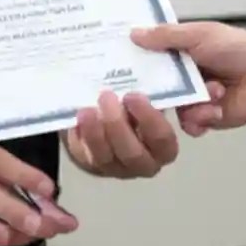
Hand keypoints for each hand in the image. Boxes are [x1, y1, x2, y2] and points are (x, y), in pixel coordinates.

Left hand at [63, 90, 179, 177]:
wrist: (110, 115)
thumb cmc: (137, 104)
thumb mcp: (156, 96)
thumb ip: (167, 91)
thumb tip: (167, 77)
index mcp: (163, 147)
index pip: (162, 140)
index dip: (148, 120)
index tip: (132, 95)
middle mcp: (143, 163)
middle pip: (132, 153)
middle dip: (117, 125)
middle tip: (106, 97)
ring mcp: (116, 168)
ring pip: (105, 157)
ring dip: (95, 133)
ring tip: (87, 109)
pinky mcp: (92, 165)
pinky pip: (84, 155)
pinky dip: (80, 136)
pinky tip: (77, 117)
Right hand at [130, 21, 245, 136]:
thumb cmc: (237, 49)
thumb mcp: (198, 35)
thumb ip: (165, 36)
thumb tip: (134, 33)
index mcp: (182, 52)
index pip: (151, 59)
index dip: (138, 64)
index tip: (121, 69)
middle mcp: (186, 76)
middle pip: (157, 87)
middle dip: (157, 91)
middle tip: (148, 94)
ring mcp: (195, 98)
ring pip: (173, 108)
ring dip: (192, 102)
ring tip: (214, 92)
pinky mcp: (206, 118)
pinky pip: (190, 124)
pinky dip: (201, 117)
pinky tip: (215, 108)